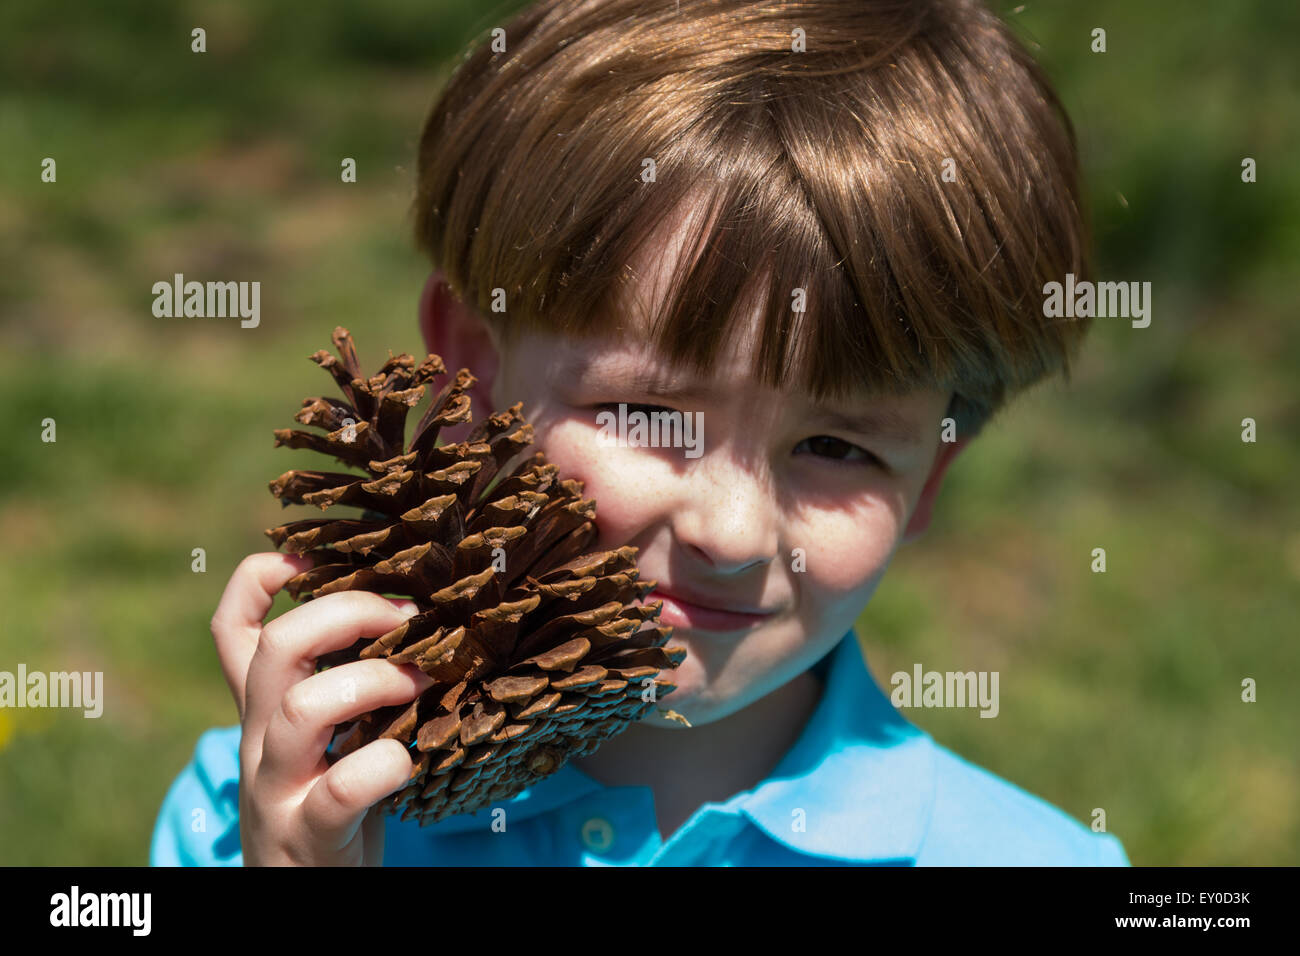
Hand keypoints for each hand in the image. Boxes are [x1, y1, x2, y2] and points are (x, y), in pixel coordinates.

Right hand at [210, 552, 433, 865]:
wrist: (300, 897)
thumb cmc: (332, 805)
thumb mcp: (328, 736)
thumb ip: (349, 683)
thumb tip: (415, 615)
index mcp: (264, 709)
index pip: (231, 629)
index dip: (260, 579)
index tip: (312, 558)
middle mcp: (260, 740)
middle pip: (276, 650)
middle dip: (346, 615)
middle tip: (406, 618)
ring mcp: (279, 787)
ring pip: (301, 710)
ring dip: (373, 682)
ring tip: (417, 684)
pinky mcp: (309, 834)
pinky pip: (341, 791)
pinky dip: (383, 766)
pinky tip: (408, 760)